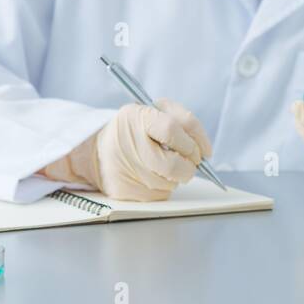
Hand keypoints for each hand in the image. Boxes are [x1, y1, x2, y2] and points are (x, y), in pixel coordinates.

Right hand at [43, 100, 212, 201]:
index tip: (204, 150)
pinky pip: (160, 194)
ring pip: (171, 183)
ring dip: (178, 175)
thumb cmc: (135, 129)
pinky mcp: (125, 192)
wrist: (99, 151)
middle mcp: (129, 145)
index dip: (195, 141)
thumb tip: (204, 149)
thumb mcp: (152, 109)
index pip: (172, 130)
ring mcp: (126, 171)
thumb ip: (181, 119)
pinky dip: (165, 185)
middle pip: (174, 166)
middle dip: (191, 166)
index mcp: (137, 117)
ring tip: (166, 163)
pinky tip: (154, 174)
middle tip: (193, 161)